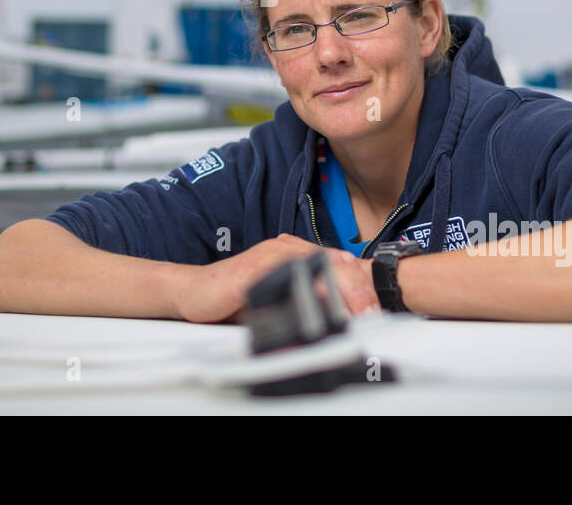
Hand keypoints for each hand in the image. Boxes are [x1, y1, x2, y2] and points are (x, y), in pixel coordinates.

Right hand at [173, 233, 380, 323]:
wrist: (195, 292)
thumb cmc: (236, 297)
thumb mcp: (278, 299)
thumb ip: (306, 301)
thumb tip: (341, 322)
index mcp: (296, 253)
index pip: (339, 264)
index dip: (362, 286)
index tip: (377, 311)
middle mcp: (286, 249)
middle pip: (333, 262)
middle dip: (358, 289)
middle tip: (372, 315)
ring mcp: (271, 255)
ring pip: (315, 265)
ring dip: (340, 290)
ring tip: (356, 314)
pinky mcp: (254, 268)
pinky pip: (286, 274)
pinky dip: (307, 289)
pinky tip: (321, 305)